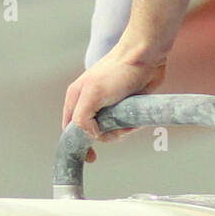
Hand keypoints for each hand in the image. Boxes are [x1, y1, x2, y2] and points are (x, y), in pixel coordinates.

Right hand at [61, 46, 166, 163]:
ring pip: (109, 131)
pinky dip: (130, 127)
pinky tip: (136, 120)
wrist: (145, 57)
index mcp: (76, 98)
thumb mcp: (93, 94)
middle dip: (106, 136)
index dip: (77, 145)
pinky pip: (124, 125)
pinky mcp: (124, 106)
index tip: (91, 158)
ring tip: (130, 121)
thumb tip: (90, 136)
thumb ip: (82, 118)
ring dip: (121, 131)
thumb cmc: (118, 71)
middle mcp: (89, 102)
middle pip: (91, 133)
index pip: (69, 129)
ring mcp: (107, 105)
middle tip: (118, 129)